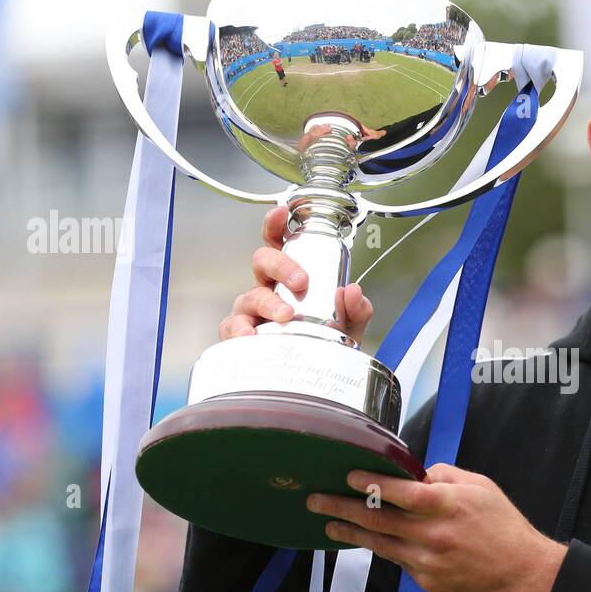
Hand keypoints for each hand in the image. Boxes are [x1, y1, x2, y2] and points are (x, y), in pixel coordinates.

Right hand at [218, 206, 373, 341]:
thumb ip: (357, 308)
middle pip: (263, 261)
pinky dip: (240, 330)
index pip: (279, 244)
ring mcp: (251, 311)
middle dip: (281, 266)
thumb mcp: (350, 324)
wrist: (316, 378)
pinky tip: (252, 336)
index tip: (281, 213)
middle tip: (301, 281)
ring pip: (250, 296)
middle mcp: (267, 289)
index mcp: (289, 278)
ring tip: (285, 314)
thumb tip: (353, 291)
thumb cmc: (326, 344)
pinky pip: (232, 328)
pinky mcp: (241, 335)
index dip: (276, 225)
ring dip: (268, 302)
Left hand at [306, 464, 567, 591]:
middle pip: (377, 518)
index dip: (369, 482)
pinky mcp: (427, 582)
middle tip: (317, 501)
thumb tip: (417, 474)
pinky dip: (383, 550)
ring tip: (329, 525)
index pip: (398, 490)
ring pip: (379, 543)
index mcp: (447, 504)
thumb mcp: (482, 488)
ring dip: (350, 533)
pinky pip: (400, 561)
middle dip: (342, 507)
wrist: (525, 577)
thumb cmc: (506, 530)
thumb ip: (446, 477)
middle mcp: (432, 533)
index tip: (347, 475)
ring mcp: (427, 561)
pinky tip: (369, 543)